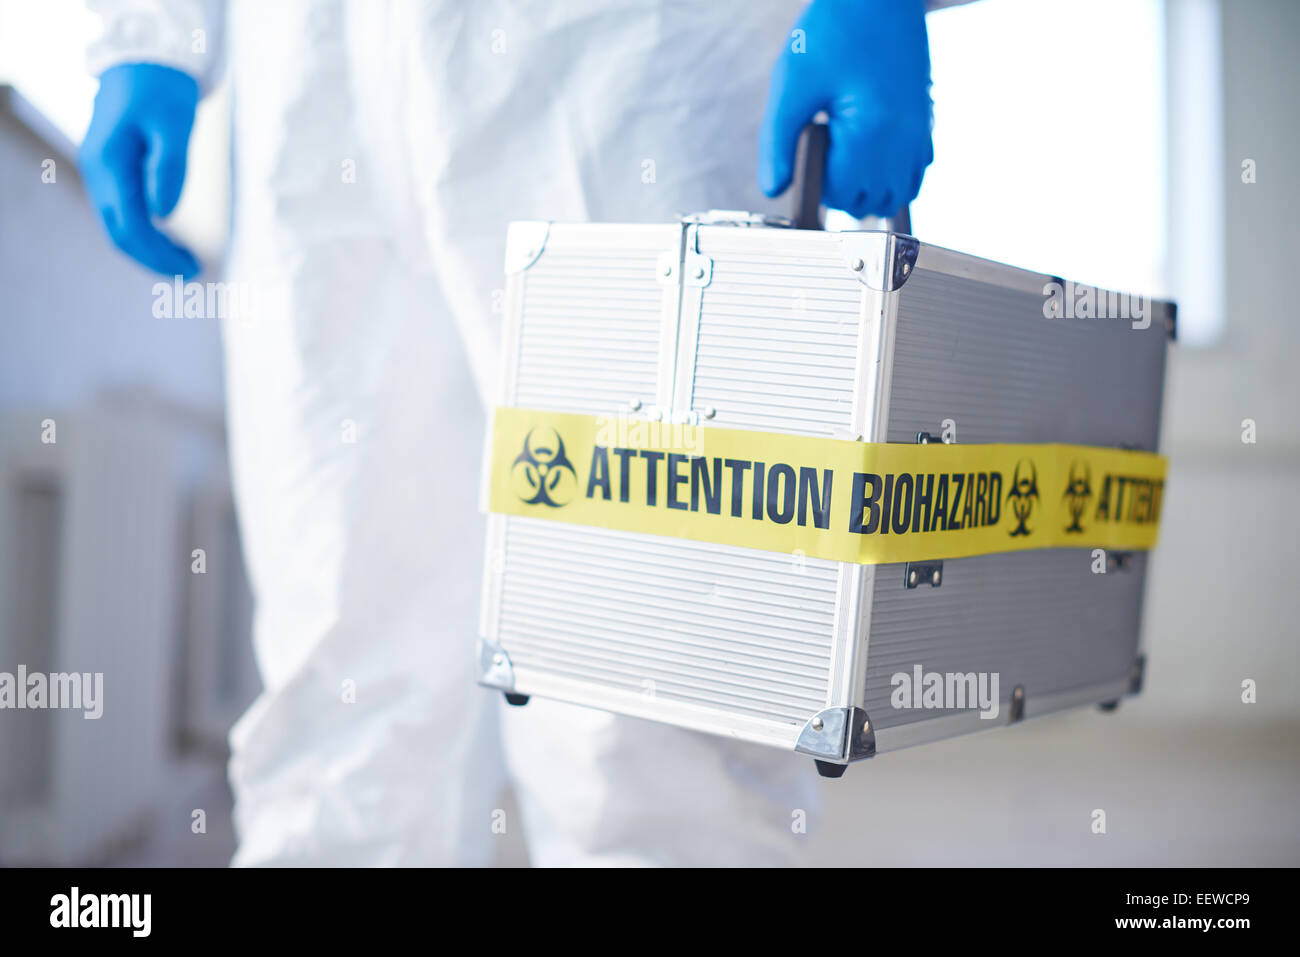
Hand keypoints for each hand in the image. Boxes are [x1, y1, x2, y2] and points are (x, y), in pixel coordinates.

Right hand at [78, 63, 200, 276]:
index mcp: (109, 163)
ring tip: (186, 261)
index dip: (158, 255)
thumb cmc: (163, 88)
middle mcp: (97, 172)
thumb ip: (168, 168)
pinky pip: (123, 212)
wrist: (144, 59)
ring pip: (119, 225)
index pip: (130, 227)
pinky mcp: (110, 171)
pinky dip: (145, 233)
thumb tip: (164, 214)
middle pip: (120, 234)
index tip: (191, 270)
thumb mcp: (174, 124)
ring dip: (149, 249)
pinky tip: (171, 241)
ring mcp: (100, 172)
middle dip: (153, 260)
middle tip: (192, 272)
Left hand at [759, 0, 933, 218]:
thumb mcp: (792, 85)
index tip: (811, 151)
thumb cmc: (832, 31)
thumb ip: (777, 142)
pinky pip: (915, 173)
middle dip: (844, 192)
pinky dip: (892, 176)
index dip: (820, 184)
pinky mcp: (925, 122)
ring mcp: (919, 132)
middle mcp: (903, 138)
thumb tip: (773, 188)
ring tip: (846, 157)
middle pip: (873, 203)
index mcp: (870, 132)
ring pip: (898, 195)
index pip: (844, 194)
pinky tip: (869, 152)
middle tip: (826, 151)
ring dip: (870, 191)